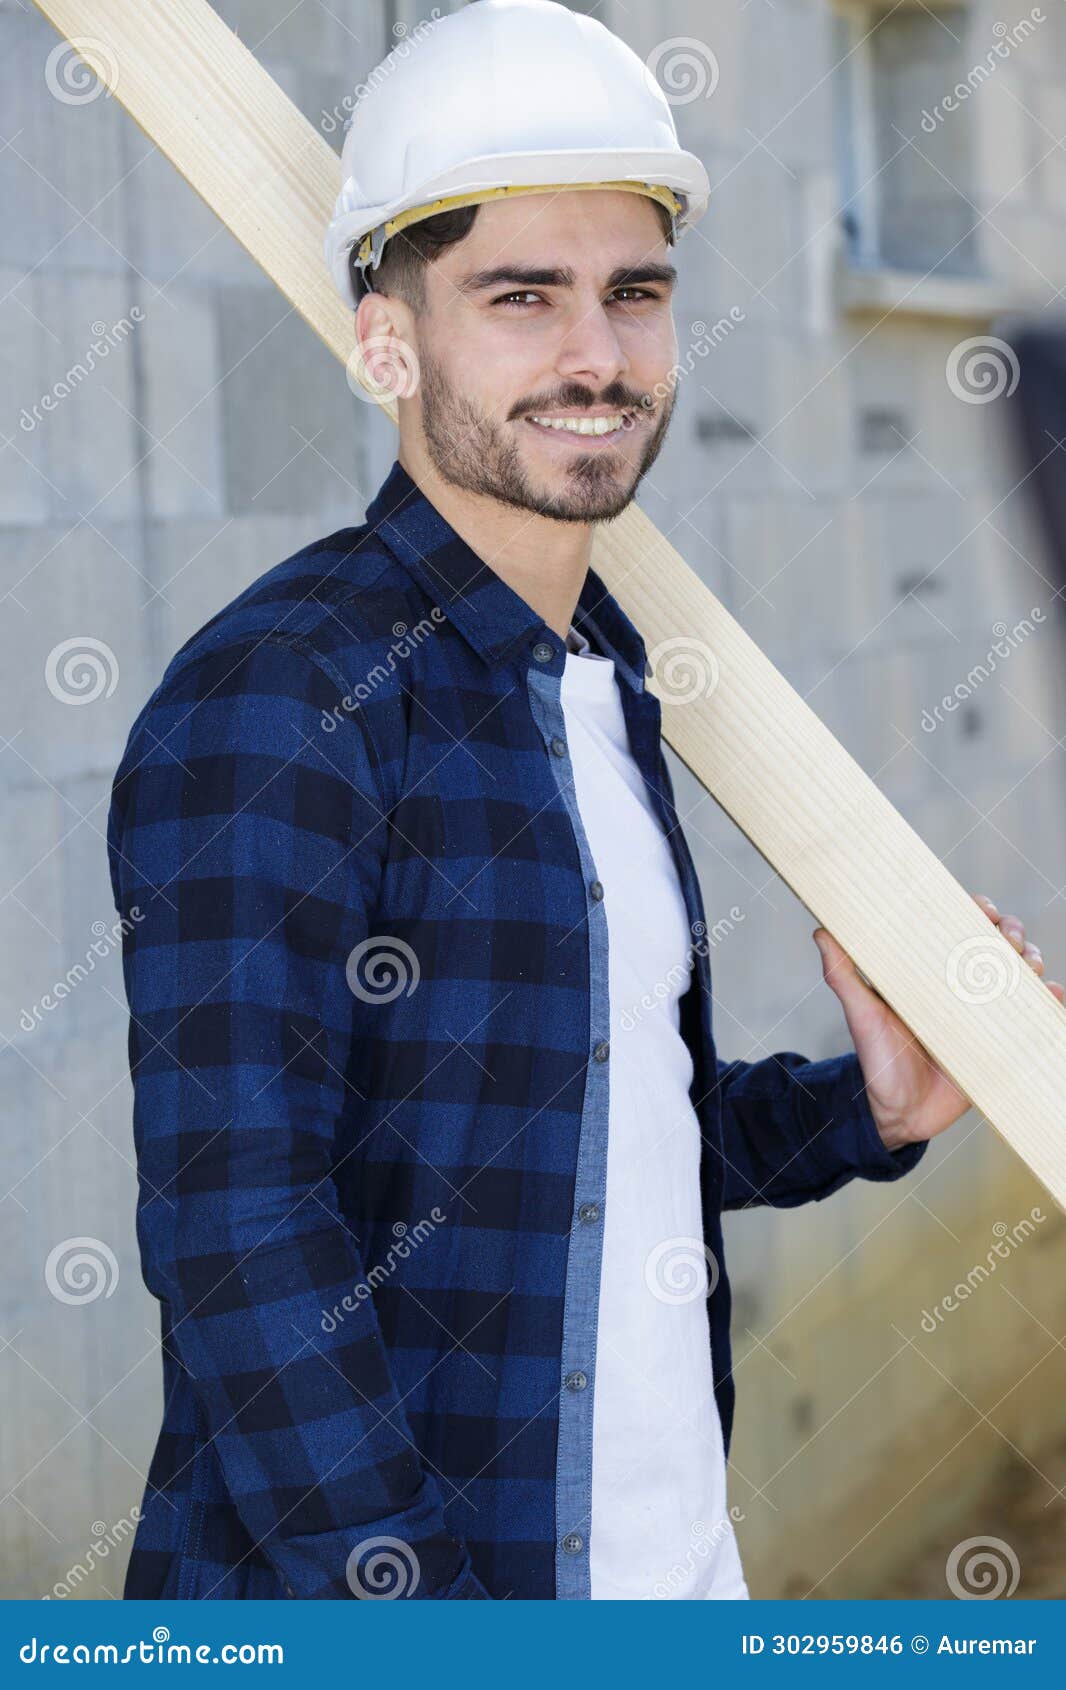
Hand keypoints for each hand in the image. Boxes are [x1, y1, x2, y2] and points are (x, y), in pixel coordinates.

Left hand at [812, 892, 1062, 1151]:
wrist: (895, 1114)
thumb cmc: (877, 1059)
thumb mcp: (861, 1014)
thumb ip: (843, 975)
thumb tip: (821, 931)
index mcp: (931, 972)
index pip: (959, 930)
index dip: (976, 912)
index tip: (982, 907)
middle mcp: (962, 988)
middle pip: (997, 947)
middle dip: (1010, 933)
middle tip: (1006, 938)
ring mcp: (985, 1014)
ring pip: (1020, 975)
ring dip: (1031, 961)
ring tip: (1027, 967)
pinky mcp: (1002, 1043)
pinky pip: (1035, 1018)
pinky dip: (1051, 1002)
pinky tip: (1052, 995)